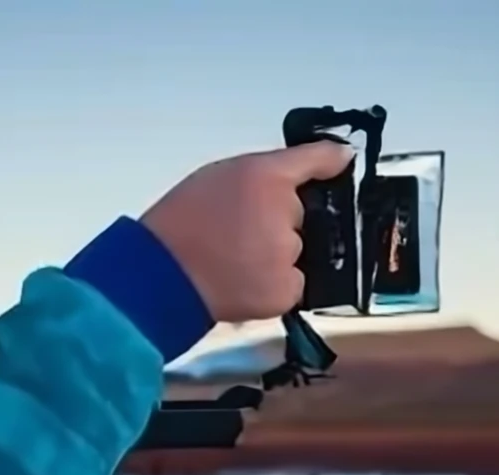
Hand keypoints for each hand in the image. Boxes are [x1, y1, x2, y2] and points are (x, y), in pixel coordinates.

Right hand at [140, 141, 353, 323]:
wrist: (157, 276)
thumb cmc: (179, 226)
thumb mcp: (216, 177)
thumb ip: (260, 174)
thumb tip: (307, 166)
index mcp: (265, 176)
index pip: (318, 159)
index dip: (331, 163)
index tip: (341, 165)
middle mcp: (285, 212)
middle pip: (302, 215)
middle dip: (280, 223)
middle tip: (240, 235)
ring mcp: (287, 254)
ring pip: (298, 252)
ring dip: (277, 256)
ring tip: (235, 262)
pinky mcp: (284, 290)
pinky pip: (294, 284)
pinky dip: (275, 286)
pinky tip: (244, 283)